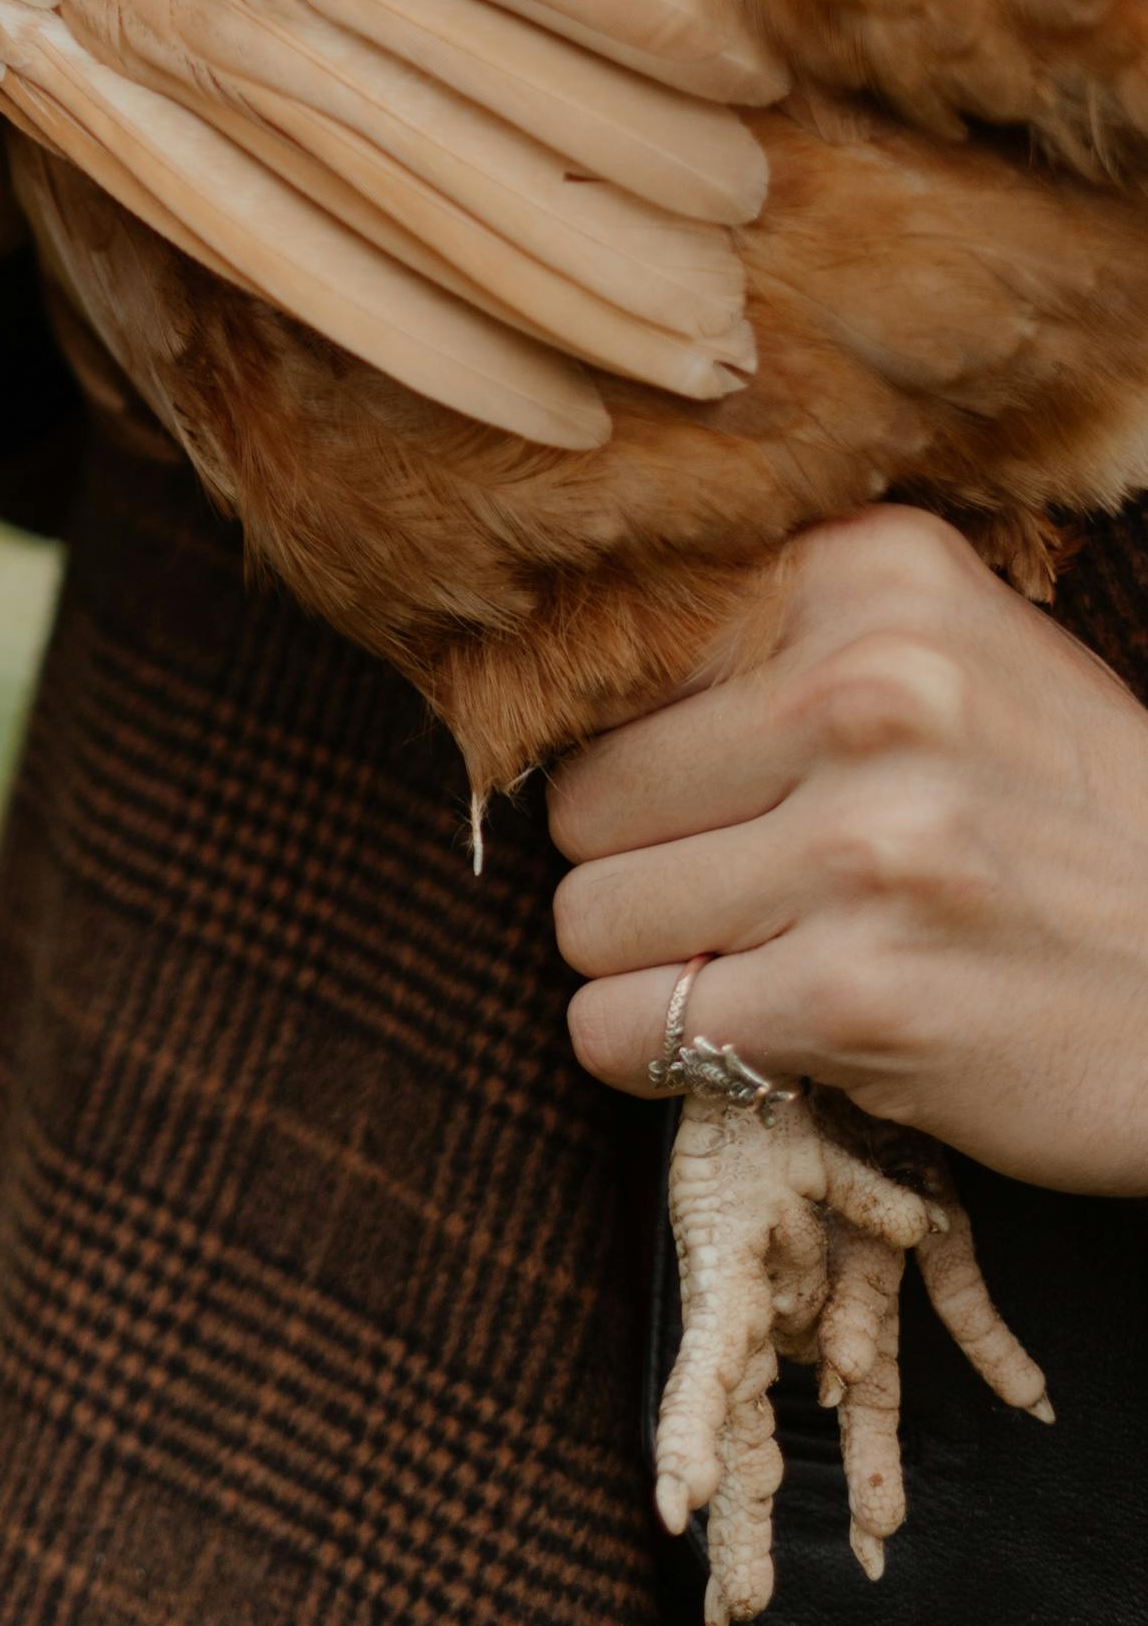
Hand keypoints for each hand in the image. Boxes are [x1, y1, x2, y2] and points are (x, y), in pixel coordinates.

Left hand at [554, 508, 1147, 1193]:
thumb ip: (782, 633)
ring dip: (648, 963)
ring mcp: (864, 846)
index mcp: (875, 575)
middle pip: (581, 793)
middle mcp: (867, 690)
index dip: (631, 739)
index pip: (611, 651)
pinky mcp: (860, 996)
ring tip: (757, 959)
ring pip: (589, 916)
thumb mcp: (955, 654)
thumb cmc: (1070, 822)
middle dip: (635, 861)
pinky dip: (656, 1050)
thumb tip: (555, 679)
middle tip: (738, 892)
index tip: (690, 787)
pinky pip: (628, 1028)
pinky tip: (749, 1034)